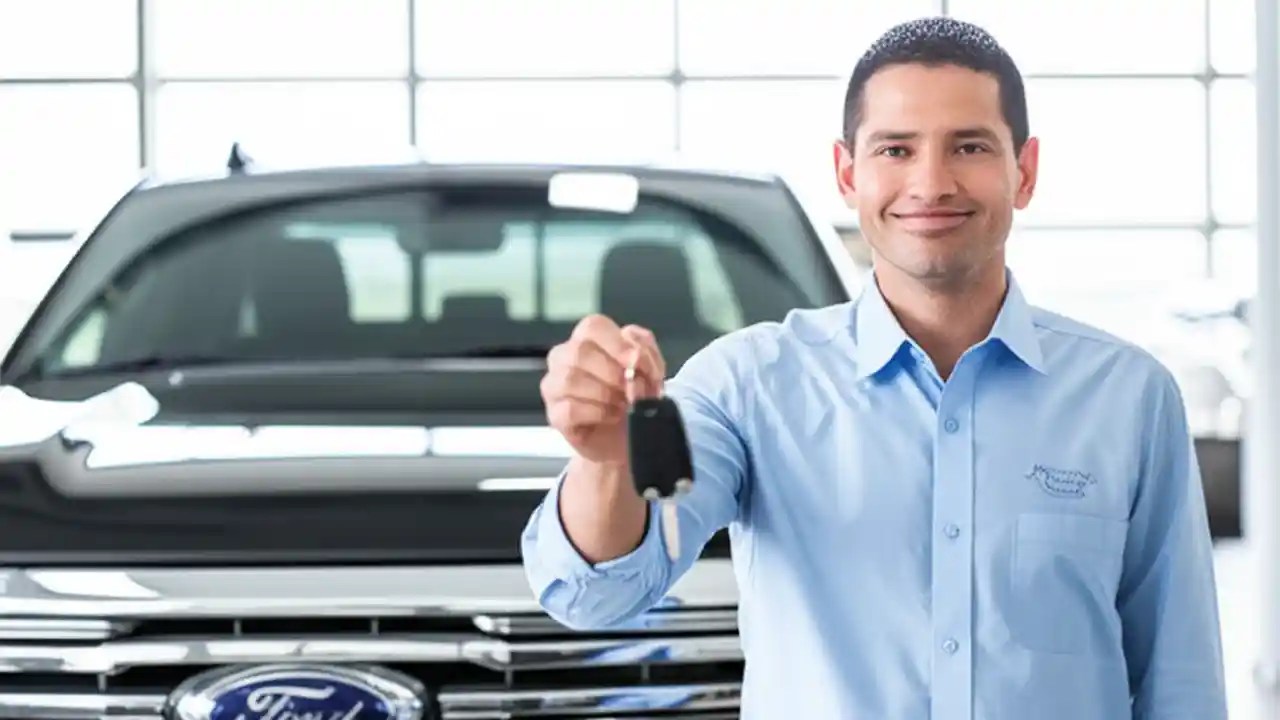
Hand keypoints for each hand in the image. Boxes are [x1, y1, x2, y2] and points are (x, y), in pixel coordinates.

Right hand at [541, 314, 665, 464]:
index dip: (616, 342)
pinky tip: (611, 415)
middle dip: (613, 372)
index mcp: (588, 340)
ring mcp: (555, 386)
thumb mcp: (650, 372)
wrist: (627, 440)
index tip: (635, 361)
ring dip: (606, 393)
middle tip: (632, 389)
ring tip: (623, 404)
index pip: (592, 326)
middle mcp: (565, 357)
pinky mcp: (555, 414)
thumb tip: (635, 358)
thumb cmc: (633, 400)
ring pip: (570, 378)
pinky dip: (597, 412)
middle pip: (580, 351)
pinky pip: (569, 408)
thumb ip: (646, 355)